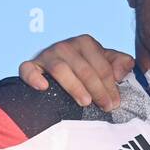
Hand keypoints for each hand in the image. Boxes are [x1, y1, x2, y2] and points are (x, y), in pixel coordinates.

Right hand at [19, 35, 134, 108]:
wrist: (61, 70)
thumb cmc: (89, 68)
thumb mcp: (108, 62)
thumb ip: (121, 63)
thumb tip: (121, 72)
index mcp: (86, 42)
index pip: (101, 66)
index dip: (110, 85)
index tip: (115, 102)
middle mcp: (66, 46)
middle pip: (84, 69)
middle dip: (98, 89)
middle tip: (106, 107)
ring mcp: (47, 55)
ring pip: (61, 69)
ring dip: (74, 86)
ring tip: (85, 102)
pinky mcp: (31, 65)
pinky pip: (28, 69)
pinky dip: (34, 77)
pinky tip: (43, 88)